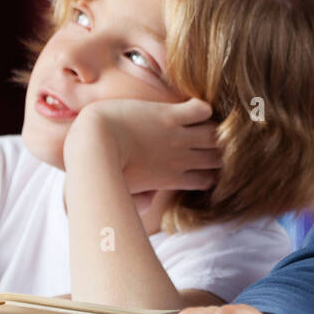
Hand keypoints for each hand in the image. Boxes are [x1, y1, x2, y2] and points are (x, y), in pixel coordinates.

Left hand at [65, 96, 221, 194]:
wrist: (93, 143)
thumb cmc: (102, 169)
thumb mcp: (125, 192)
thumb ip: (141, 200)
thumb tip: (148, 205)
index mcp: (170, 178)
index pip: (207, 179)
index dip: (211, 172)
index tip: (207, 164)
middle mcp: (180, 159)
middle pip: (216, 158)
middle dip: (219, 152)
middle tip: (214, 142)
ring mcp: (177, 136)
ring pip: (214, 135)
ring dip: (214, 129)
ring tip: (207, 124)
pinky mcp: (169, 115)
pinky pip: (202, 110)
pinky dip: (202, 108)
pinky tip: (192, 109)